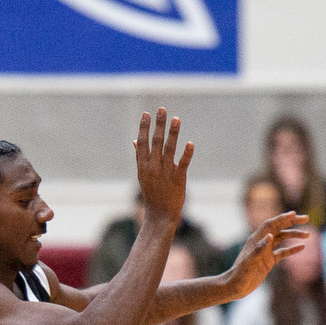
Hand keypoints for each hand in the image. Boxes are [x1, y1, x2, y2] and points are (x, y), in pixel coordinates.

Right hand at [131, 108, 193, 225]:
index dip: (144, 128)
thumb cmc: (152, 194)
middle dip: (159, 124)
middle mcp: (153, 167)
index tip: (146, 114)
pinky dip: (187, 153)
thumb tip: (135, 141)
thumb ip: (140, 157)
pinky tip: (190, 143)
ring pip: (169, 149)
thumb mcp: (143, 175)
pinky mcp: (178, 179)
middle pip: (156, 141)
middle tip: (162, 109)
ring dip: (173, 133)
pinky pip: (183, 163)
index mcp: (143, 166)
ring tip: (176, 118)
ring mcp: (166, 172)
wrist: (160, 216)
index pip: (142, 143)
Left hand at [221, 211, 308, 300]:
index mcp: (256, 239)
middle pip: (279, 228)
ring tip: (307, 234)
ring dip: (294, 235)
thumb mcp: (250, 260)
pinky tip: (301, 247)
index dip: (282, 218)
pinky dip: (292, 249)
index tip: (294, 214)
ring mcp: (266, 252)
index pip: (271, 224)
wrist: (237, 286)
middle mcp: (262, 243)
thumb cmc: (241, 273)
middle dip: (292, 223)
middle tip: (306, 218)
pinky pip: (283, 253)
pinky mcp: (269, 261)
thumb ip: (260, 248)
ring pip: (283, 239)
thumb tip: (270, 235)